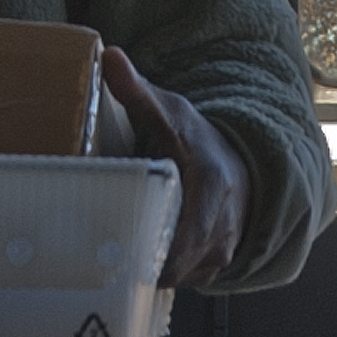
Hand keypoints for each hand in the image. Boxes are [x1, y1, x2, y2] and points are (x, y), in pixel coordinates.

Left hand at [102, 46, 250, 288]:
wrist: (241, 163)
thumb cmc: (199, 139)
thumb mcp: (170, 111)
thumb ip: (137, 90)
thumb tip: (109, 56)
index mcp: (210, 188)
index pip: (183, 236)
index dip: (148, 251)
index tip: (113, 251)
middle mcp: (221, 227)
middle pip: (173, 266)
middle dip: (138, 265)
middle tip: (96, 259)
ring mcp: (220, 251)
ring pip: (176, 277)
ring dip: (147, 271)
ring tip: (109, 260)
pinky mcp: (214, 266)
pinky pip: (182, 280)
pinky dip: (158, 273)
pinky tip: (132, 262)